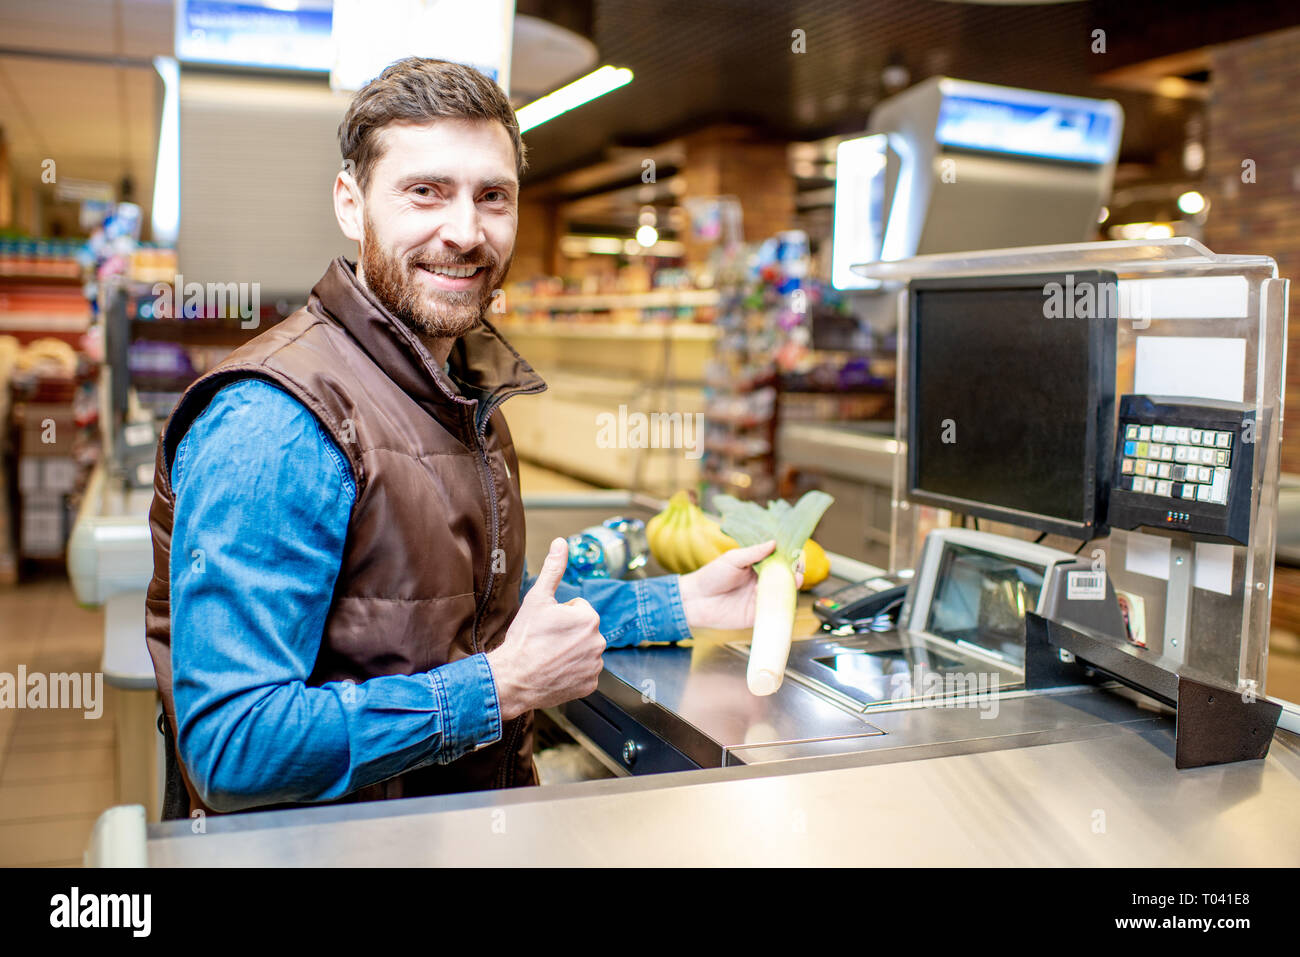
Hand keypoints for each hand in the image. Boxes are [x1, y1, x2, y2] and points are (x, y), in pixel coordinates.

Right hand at [487, 538, 605, 721]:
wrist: (513, 678)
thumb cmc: (524, 638)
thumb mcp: (537, 598)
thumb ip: (553, 569)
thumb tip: (561, 543)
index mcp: (589, 618)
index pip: (577, 609)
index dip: (559, 616)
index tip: (545, 627)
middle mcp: (598, 641)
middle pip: (582, 630)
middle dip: (567, 634)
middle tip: (545, 642)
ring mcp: (595, 665)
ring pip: (584, 651)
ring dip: (571, 652)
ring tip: (549, 657)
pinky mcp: (590, 685)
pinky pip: (584, 673)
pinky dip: (572, 672)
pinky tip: (555, 672)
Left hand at [676, 541, 803, 630]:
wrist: (695, 599)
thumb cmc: (711, 576)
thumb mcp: (732, 559)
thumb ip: (754, 552)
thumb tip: (774, 542)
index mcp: (759, 566)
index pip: (781, 561)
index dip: (790, 559)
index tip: (796, 556)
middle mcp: (763, 582)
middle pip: (786, 579)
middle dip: (794, 575)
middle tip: (795, 572)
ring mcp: (761, 599)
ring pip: (783, 595)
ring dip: (788, 590)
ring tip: (788, 583)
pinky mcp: (757, 615)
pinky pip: (772, 611)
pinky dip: (775, 605)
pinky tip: (768, 596)